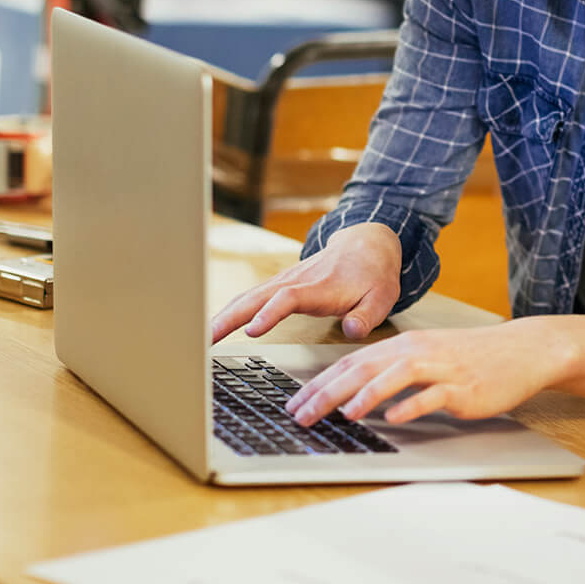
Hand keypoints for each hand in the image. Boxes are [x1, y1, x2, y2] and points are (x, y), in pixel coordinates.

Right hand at [209, 223, 401, 343]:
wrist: (366, 244)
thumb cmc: (374, 274)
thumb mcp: (383, 296)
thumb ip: (368, 315)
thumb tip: (353, 330)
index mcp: (320, 287)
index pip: (289, 299)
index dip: (270, 313)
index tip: (252, 331)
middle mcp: (296, 281)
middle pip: (257, 297)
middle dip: (230, 317)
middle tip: (205, 339)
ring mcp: (285, 281)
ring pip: (248, 297)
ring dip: (224, 316)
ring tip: (201, 338)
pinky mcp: (280, 285)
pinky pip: (251, 298)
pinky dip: (231, 311)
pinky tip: (215, 327)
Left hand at [284, 320, 574, 425]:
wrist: (520, 351)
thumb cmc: (471, 358)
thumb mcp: (427, 358)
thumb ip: (392, 372)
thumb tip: (353, 393)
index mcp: (403, 345)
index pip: (351, 363)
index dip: (319, 383)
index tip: (295, 403)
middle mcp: (417, 352)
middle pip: (363, 369)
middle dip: (327, 392)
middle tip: (302, 414)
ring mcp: (440, 368)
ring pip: (394, 377)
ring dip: (365, 395)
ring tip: (341, 414)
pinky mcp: (462, 387)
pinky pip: (432, 395)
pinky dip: (410, 406)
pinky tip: (392, 418)